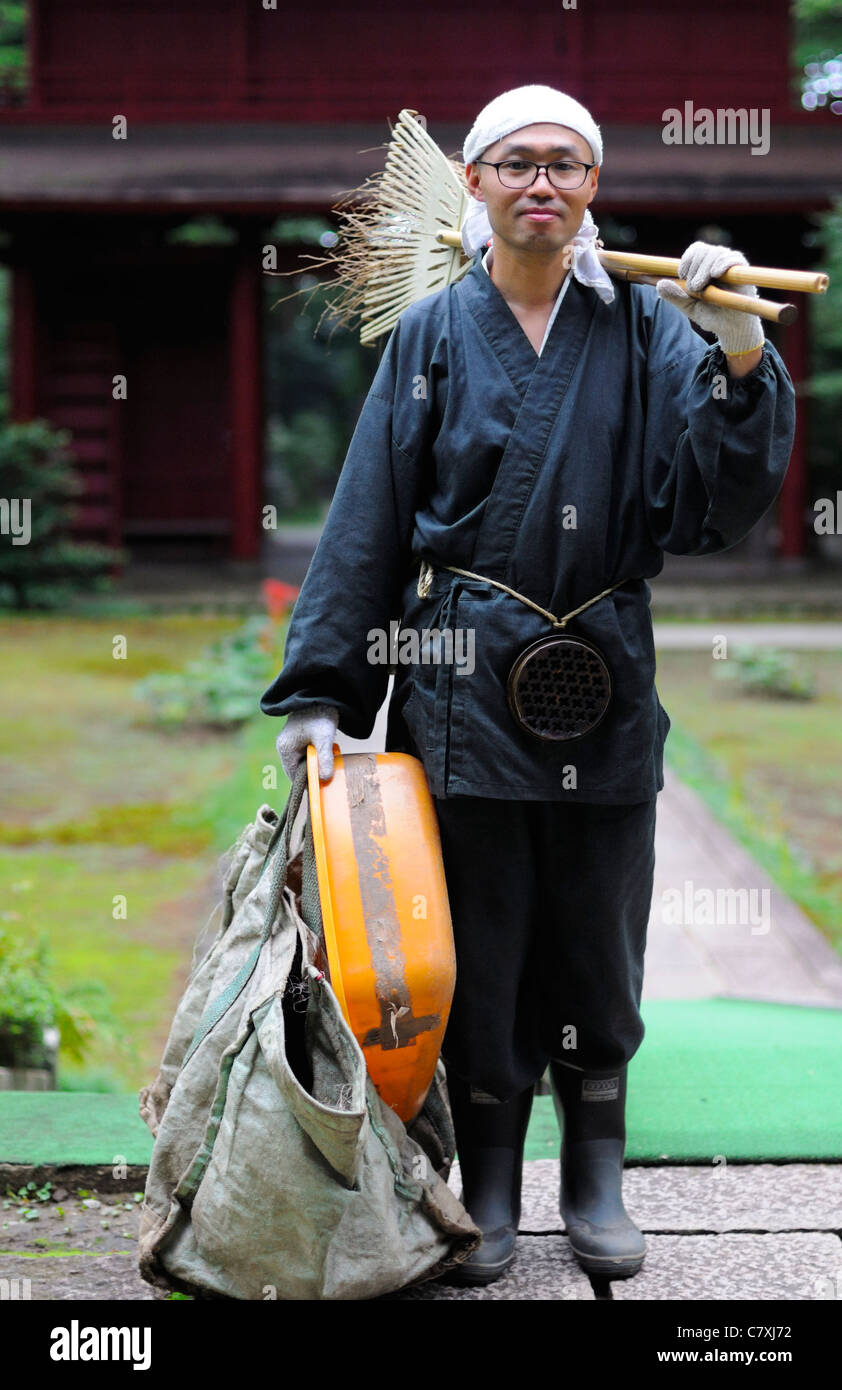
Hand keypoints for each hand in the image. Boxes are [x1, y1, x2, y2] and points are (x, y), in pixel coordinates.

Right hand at [275, 704, 338, 780]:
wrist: (320, 696)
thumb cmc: (320, 715)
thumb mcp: (324, 739)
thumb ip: (324, 759)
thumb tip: (324, 780)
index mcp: (285, 749)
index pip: (293, 776)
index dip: (307, 783)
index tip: (322, 787)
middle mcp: (283, 747)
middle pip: (297, 770)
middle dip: (312, 773)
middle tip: (328, 774)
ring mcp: (289, 743)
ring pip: (302, 763)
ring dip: (314, 764)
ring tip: (327, 760)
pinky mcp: (296, 739)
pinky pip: (304, 755)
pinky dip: (315, 757)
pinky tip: (325, 752)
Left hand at [656, 241, 763, 357]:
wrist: (730, 328)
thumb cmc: (711, 315)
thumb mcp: (689, 307)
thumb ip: (675, 296)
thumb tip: (659, 284)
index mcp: (703, 266)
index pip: (695, 250)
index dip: (686, 260)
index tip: (682, 276)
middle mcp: (717, 261)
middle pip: (703, 249)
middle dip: (694, 267)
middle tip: (693, 288)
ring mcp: (730, 264)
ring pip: (715, 252)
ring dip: (704, 269)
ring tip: (701, 288)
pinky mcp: (742, 270)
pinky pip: (733, 258)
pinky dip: (722, 263)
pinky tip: (715, 274)